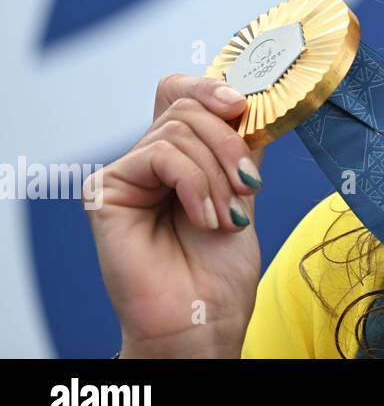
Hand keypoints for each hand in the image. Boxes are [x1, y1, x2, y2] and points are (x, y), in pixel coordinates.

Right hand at [85, 74, 265, 357]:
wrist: (203, 318)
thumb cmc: (221, 267)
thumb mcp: (244, 189)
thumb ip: (244, 143)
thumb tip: (256, 99)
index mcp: (180, 154)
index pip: (181, 92)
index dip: (211, 87)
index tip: (244, 105)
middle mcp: (148, 159)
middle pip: (186, 107)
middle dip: (230, 143)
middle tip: (247, 186)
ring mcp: (126, 174)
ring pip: (178, 130)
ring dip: (218, 173)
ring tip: (227, 215)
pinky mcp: (106, 191)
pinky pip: (161, 155)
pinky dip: (195, 183)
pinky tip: (205, 218)